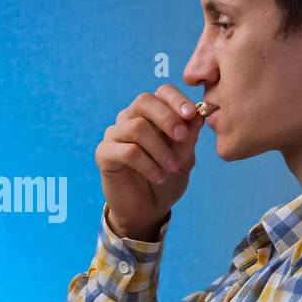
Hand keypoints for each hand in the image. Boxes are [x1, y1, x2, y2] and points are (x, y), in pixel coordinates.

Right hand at [94, 84, 203, 240]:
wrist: (148, 209)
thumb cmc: (166, 179)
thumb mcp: (184, 159)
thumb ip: (189, 138)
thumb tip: (198, 114)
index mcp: (151, 115)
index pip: (161, 92)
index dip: (176, 100)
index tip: (191, 114)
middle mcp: (129, 119)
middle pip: (144, 101)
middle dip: (167, 117)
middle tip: (182, 137)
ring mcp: (114, 135)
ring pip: (137, 127)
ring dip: (160, 148)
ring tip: (172, 167)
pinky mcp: (104, 154)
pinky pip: (127, 151)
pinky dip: (148, 165)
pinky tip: (158, 177)